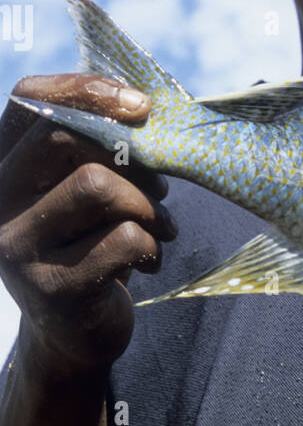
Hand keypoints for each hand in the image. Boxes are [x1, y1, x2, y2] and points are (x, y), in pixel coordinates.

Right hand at [0, 75, 176, 380]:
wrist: (72, 336)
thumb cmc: (88, 246)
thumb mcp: (83, 193)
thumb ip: (97, 149)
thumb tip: (145, 109)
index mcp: (2, 166)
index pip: (28, 99)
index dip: (87, 89)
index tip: (142, 106)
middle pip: (65, 137)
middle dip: (130, 156)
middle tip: (159, 184)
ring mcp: (17, 248)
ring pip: (98, 187)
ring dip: (150, 205)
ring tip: (162, 227)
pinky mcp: (51, 289)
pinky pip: (122, 240)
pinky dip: (153, 246)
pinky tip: (150, 261)